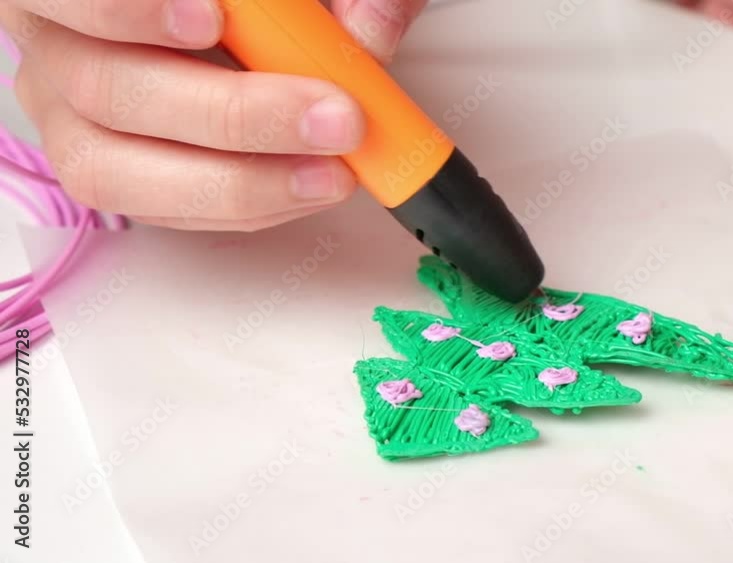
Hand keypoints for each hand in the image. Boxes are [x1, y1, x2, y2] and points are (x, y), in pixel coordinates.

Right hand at [0, 0, 426, 230]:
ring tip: (333, 173)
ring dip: (240, 181)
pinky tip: (310, 186)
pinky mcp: (113, 177)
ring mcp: (70, 121)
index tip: (215, 20)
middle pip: (109, 91)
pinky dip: (246, 206)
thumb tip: (369, 32)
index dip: (130, 9)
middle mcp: (56, 49)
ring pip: (120, 172)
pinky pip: (164, 211)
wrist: (231, 32)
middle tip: (333, 117)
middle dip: (234, 113)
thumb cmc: (256, 6)